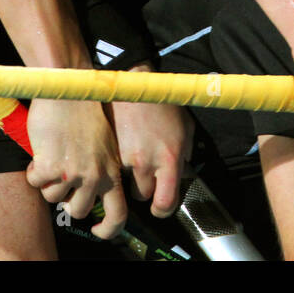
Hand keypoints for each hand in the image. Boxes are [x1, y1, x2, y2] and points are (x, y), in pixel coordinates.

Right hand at [24, 98, 126, 239]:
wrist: (68, 88)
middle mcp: (95, 175)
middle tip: (62, 178)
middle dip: (66, 198)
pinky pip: (35, 183)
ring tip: (53, 156)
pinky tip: (40, 152)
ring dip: (48, 181)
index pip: (118, 214)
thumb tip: (89, 194)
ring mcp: (73, 173)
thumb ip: (101, 169)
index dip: (108, 229)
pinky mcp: (51, 166)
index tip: (97, 231)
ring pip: (53, 197)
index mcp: (111, 170)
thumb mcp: (105, 144)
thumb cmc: (84, 112)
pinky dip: (33, 171)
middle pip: (78, 210)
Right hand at [110, 89, 194, 218]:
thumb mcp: (185, 126)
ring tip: (133, 158)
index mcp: (170, 157)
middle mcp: (146, 161)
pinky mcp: (107, 151)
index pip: (165, 202)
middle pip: (142, 196)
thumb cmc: (162, 103)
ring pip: (124, 185)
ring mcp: (124, 157)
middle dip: (145, 189)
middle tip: (147, 173)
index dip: (163, 209)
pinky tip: (121, 149)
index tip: (160, 206)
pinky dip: (115, 166)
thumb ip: (187, 153)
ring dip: (128, 178)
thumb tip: (183, 173)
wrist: (133, 83)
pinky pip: (111, 170)